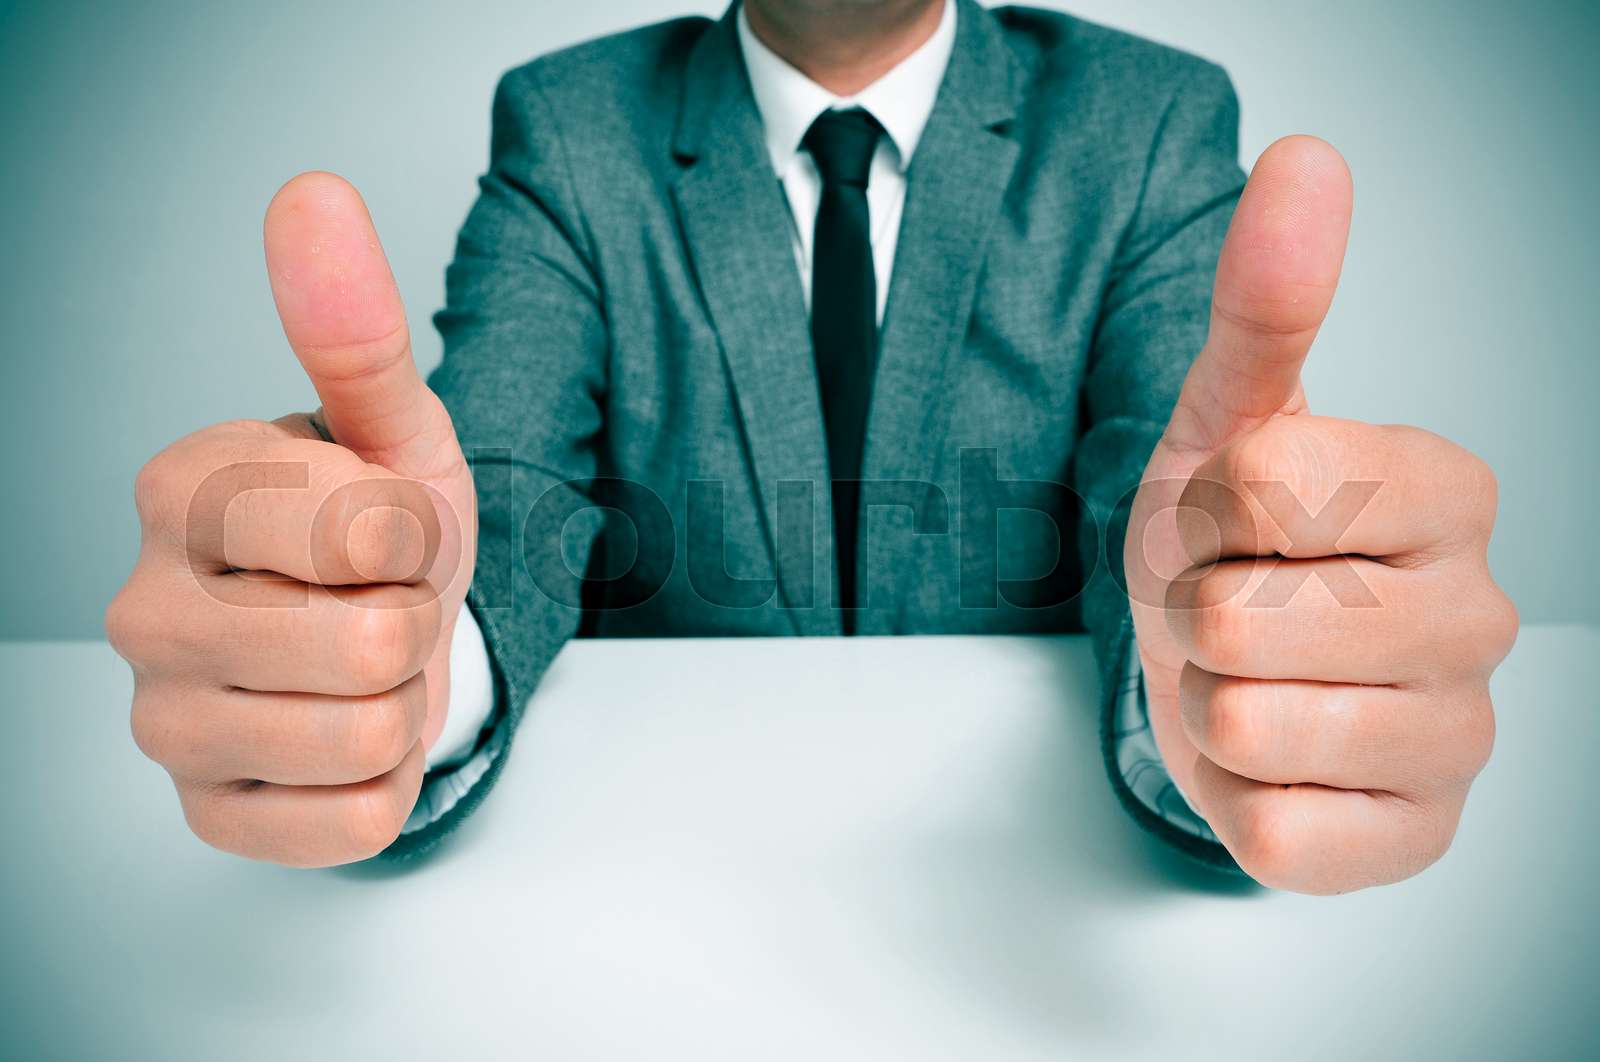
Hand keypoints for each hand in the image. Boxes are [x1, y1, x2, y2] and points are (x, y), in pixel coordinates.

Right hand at [106, 174, 476, 865]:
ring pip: (368, 737)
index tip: (388, 525)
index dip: (418, 533)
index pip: (371, 531)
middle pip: (370, 647)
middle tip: (379, 600)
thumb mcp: (392, 427)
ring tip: (364, 658)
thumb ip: (355, 328)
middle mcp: (141, 605)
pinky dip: (387, 780)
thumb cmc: (377, 523)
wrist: (375, 625)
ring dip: (404, 698)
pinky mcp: (208, 811)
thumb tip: (313, 195)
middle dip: (414, 621)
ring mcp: (163, 720)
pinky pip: (353, 822)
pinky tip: (347, 731)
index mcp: (179, 488)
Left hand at [1125, 137, 1517, 892]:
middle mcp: (1478, 613)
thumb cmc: (1229, 544)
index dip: (1202, 507)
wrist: (1212, 665)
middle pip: (1245, 617)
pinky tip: (1269, 757)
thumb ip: (1266, 306)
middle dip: (1195, 611)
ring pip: (1250, 721)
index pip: (1267, 484)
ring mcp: (1458, 737)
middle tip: (1227, 605)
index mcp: (1450, 490)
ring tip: (1244, 678)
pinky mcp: (1413, 837)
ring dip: (1207, 702)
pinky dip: (1233, 793)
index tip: (1228, 517)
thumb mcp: (1228, 419)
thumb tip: (1305, 162)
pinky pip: (1275, 833)